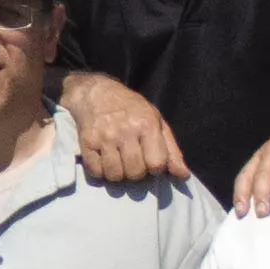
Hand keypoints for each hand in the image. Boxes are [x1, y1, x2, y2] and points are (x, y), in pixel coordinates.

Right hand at [60, 70, 186, 188]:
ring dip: (118, 174)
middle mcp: (125, 131)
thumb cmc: (131, 109)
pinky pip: (96, 172)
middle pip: (135, 172)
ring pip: (115, 175)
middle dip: (137, 172)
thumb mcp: (156, 121)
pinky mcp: (87, 143)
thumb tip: (183, 175)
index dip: (156, 168)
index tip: (151, 162)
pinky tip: (104, 161)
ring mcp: (104, 137)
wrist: (96, 93)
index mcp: (146, 125)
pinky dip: (101, 172)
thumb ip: (171, 150)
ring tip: (119, 162)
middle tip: (133, 161)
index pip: (157, 164)